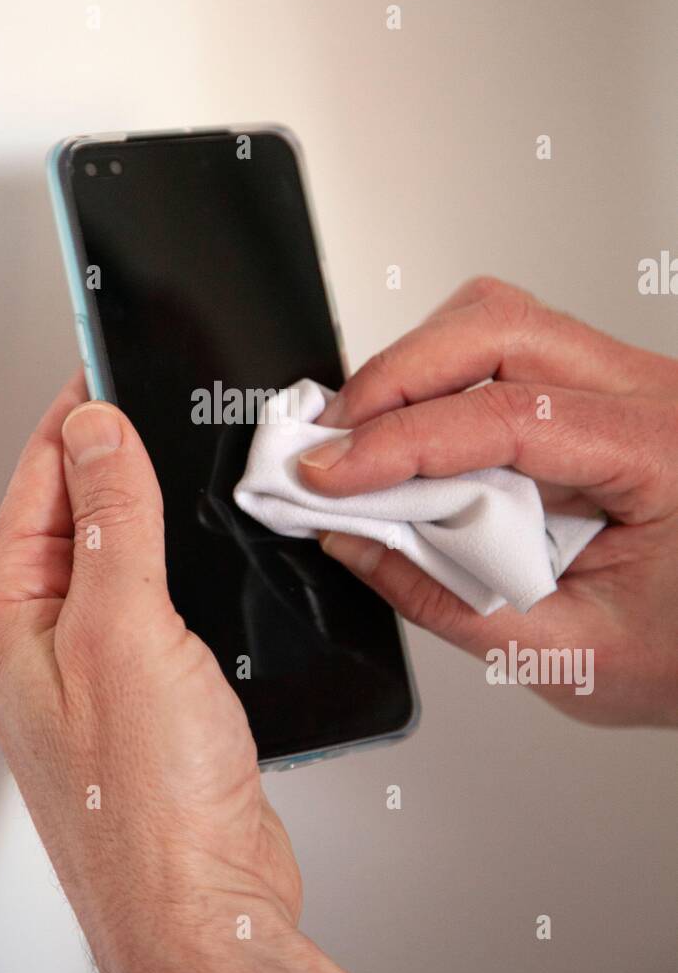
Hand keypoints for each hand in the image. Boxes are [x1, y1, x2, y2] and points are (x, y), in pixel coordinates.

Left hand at [0, 374, 454, 972]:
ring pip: (113, 554)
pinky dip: (177, 565)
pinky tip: (208, 554)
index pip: (35, 479)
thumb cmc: (145, 806)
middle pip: (69, 510)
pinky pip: (148, 599)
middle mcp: (37, 642)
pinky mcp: (137, 692)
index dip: (77, 413)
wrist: (201, 905)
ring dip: (150, 510)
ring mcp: (87, 669)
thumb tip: (95, 429)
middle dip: (116, 454)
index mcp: (7, 617)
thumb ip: (110, 521)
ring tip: (188, 464)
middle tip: (161, 402)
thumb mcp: (125, 630)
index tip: (112, 361)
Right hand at [300, 277, 677, 727]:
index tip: (327, 474)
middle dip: (393, 377)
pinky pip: (503, 349)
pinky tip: (411, 432)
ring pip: (495, 318)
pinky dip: (439, 379)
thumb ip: (447, 598)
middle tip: (328, 446)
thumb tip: (353, 540)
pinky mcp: (597, 388)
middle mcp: (650, 395)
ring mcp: (626, 381)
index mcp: (661, 454)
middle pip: (496, 326)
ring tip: (362, 439)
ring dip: (413, 369)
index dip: (399, 440)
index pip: (505, 415)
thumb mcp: (569, 653)